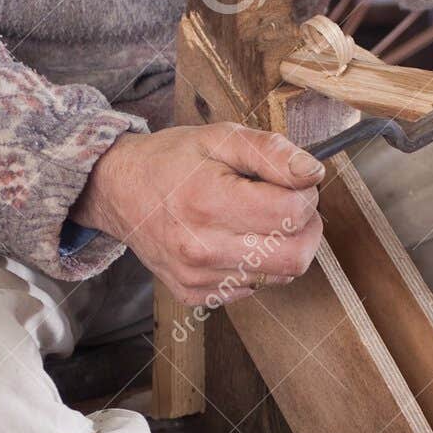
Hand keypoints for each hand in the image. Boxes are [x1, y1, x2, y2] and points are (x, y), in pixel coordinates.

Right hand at [74, 123, 324, 305]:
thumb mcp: (221, 137)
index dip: (306, 195)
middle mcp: (202, 248)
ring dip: (282, 248)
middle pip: (296, 257)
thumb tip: (313, 172)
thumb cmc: (171, 160)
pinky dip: (256, 267)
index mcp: (209, 201)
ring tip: (258, 221)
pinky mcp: (193, 294)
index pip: (293, 214)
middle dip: (307, 229)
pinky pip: (251, 289)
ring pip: (279, 276)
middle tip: (289, 207)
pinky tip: (236, 241)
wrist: (119, 191)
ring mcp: (197, 277)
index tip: (294, 184)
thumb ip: (271, 152)